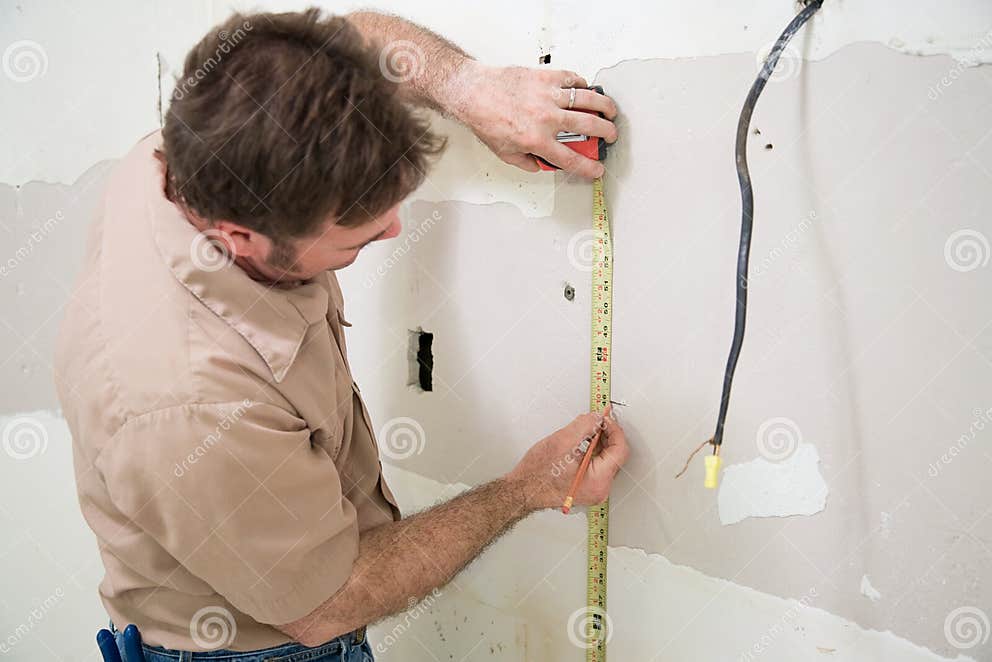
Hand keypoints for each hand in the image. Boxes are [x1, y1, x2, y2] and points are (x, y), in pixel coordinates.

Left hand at [446, 61, 618, 178]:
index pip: (571, 159)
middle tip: (610, 135)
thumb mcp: (504, 152)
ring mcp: (548, 95)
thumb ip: (526, 162)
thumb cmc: (486, 119)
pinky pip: (573, 79)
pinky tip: (585, 90)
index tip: (597, 169)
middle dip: (606, 133)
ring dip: (604, 106)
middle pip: (589, 127)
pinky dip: (583, 85)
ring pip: (588, 100)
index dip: (589, 167)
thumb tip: (541, 165)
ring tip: (610, 111)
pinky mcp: (545, 76)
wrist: (474, 92)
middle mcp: (546, 118)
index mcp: (536, 141)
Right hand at [507, 409, 628, 510]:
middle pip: (615, 455)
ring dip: (599, 442)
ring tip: (586, 431)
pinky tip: (582, 443)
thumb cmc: (537, 474)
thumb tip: (597, 417)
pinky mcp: (588, 487)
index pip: (619, 450)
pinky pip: (598, 466)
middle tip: (596, 421)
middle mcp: (600, 489)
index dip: (614, 429)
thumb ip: (585, 426)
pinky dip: (593, 451)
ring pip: (606, 460)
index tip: (605, 418)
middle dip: (606, 434)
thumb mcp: (562, 442)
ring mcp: (594, 490)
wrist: (523, 489)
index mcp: (598, 480)